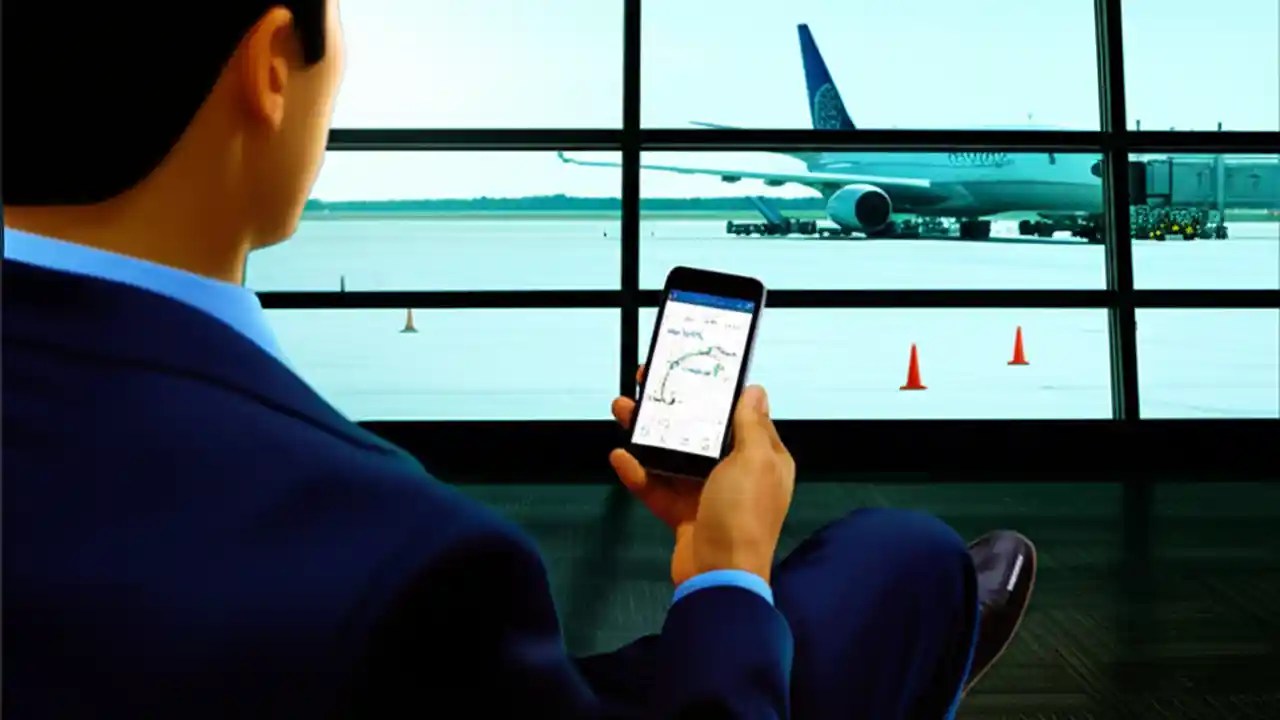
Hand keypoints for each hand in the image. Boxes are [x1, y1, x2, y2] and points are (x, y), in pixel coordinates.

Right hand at [610, 366, 795, 586]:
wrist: (718, 576)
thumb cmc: (742, 514)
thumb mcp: (754, 461)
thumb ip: (751, 425)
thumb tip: (756, 391)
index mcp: (762, 459)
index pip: (742, 416)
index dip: (718, 393)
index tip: (693, 370)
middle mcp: (737, 474)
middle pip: (702, 432)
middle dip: (674, 408)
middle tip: (647, 383)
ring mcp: (708, 494)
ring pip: (674, 456)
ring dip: (647, 434)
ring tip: (622, 409)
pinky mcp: (683, 514)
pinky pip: (658, 487)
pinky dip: (638, 473)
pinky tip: (619, 456)